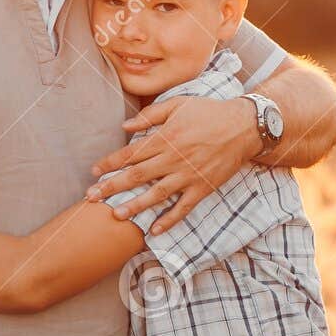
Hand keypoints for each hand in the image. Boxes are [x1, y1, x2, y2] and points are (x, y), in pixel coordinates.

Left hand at [85, 96, 257, 234]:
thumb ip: (151, 116)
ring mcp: (188, 175)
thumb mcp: (179, 104)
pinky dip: (169, 220)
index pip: (130, 154)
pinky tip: (154, 230)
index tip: (94, 172)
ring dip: (135, 205)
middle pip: (136, 176)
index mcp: (165, 138)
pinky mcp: (203, 187)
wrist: (244, 126)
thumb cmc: (210, 112)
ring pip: (156, 194)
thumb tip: (125, 127)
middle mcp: (173, 158)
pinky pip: (184, 208)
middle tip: (92, 197)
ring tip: (116, 216)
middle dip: (111, 187)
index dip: (110, 163)